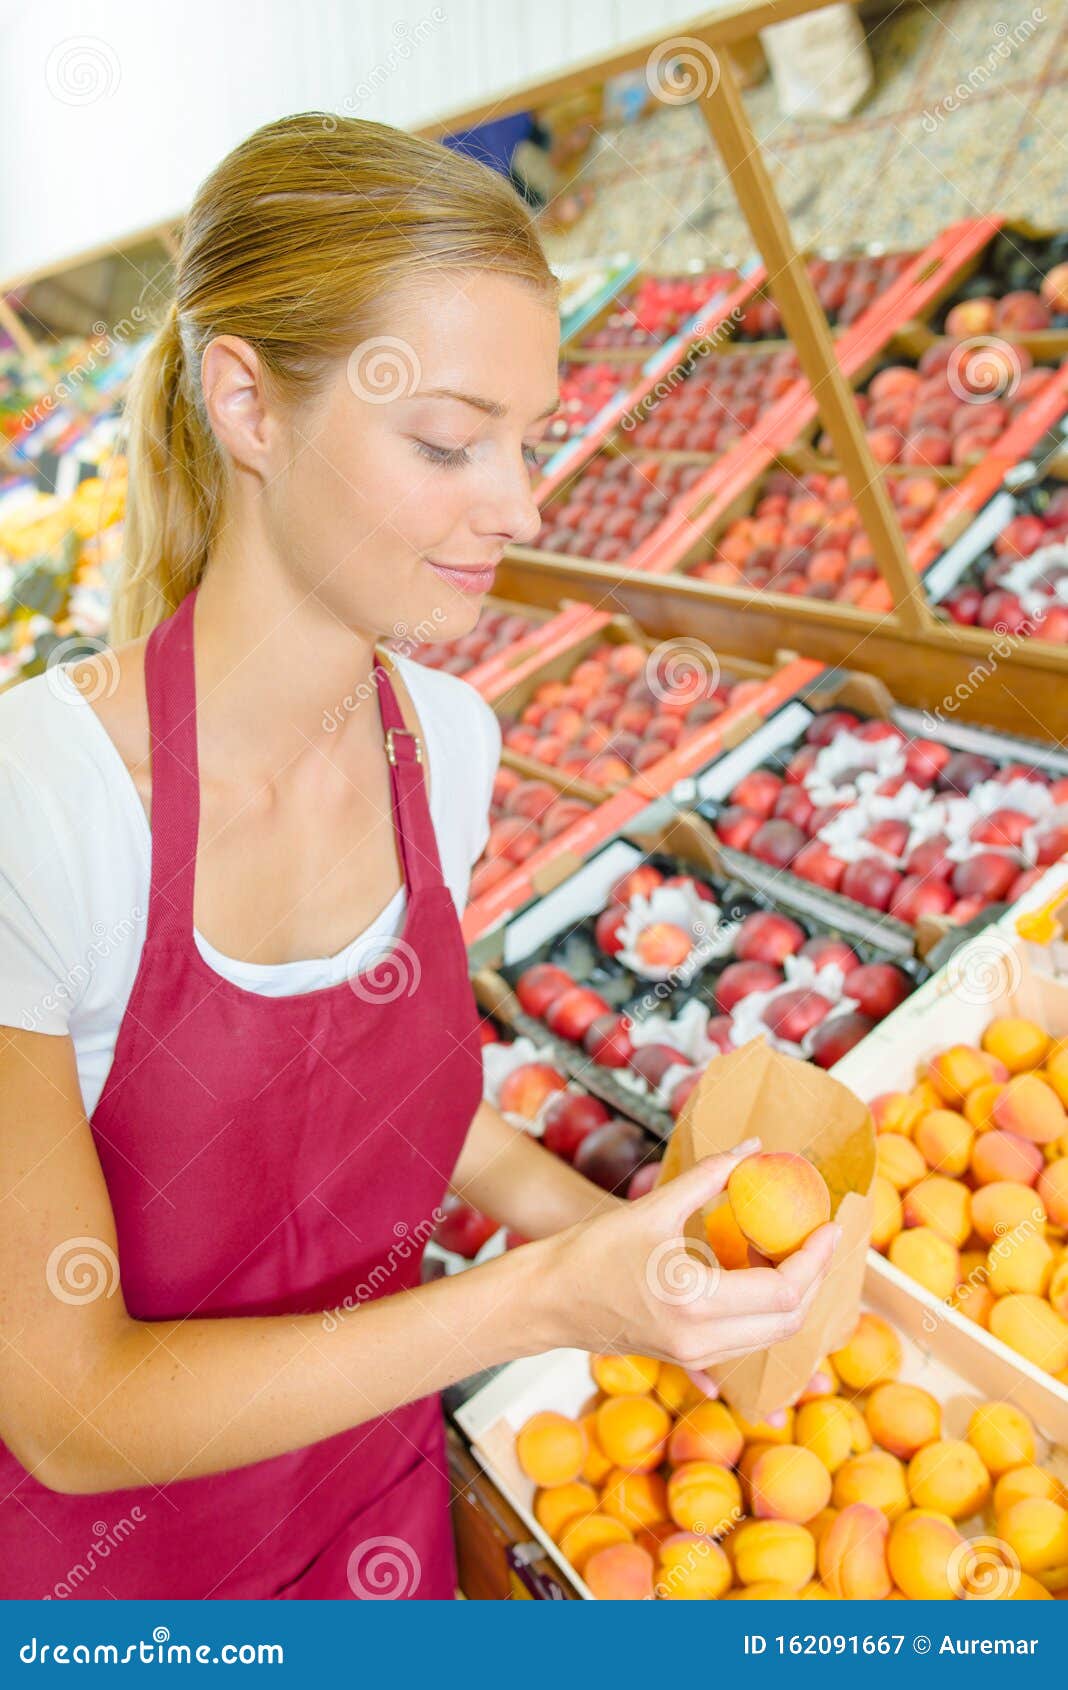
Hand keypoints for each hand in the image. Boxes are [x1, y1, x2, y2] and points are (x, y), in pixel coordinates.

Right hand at [543, 1135, 840, 1380]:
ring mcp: (695, 1356)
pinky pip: (746, 1340)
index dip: (816, 1257)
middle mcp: (701, 1340)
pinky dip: (764, 1310)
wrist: (547, 1299)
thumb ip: (708, 1177)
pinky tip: (758, 1274)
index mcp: (695, 1303)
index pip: (784, 1291)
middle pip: (788, 1319)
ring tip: (790, 1249)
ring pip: (771, 1335)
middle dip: (814, 1277)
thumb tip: (752, 1147)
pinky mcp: (687, 1358)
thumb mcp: (653, 1208)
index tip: (831, 1225)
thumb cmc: (590, 1253)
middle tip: (819, 1236)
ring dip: (792, 1295)